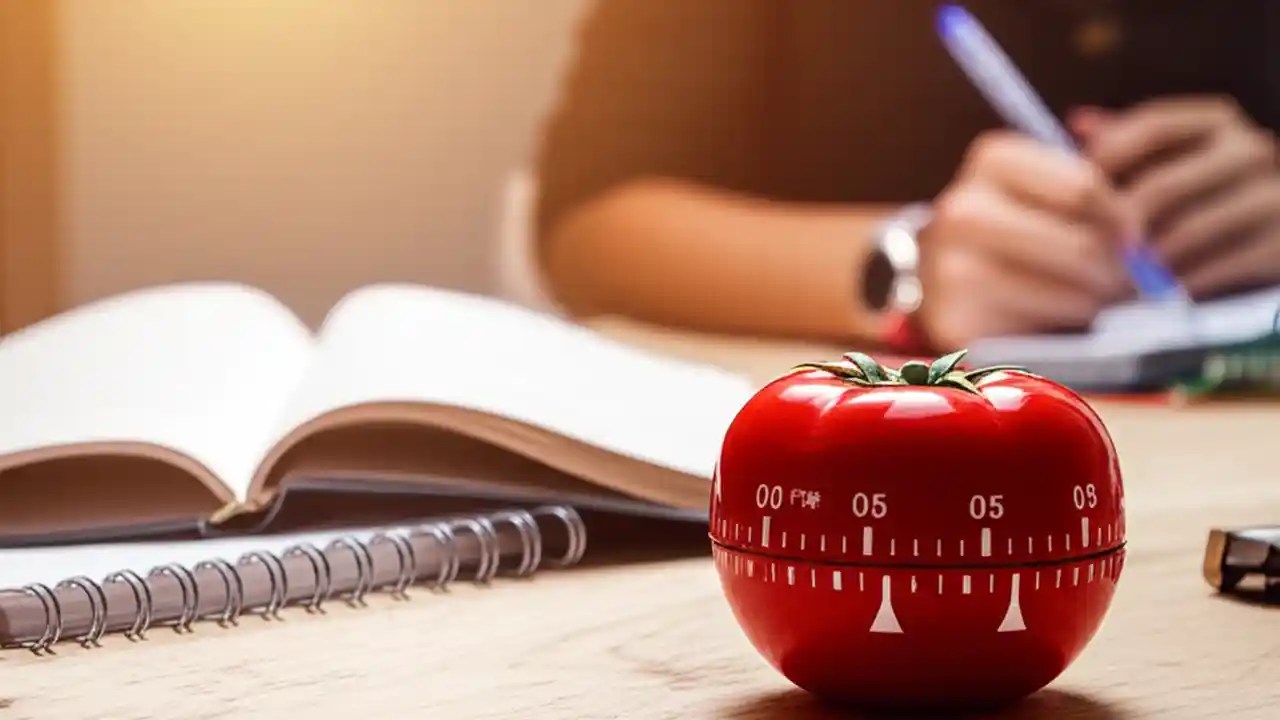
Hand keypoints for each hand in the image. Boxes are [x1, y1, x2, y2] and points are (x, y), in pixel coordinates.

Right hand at [917, 131, 1133, 349]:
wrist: (939, 273)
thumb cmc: (1014, 228)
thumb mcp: (1046, 189)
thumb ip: (1096, 196)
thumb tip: (1142, 249)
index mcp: (993, 161)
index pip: (1086, 188)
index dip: (1123, 219)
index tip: (1133, 238)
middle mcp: (961, 210)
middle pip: (1082, 248)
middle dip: (1119, 273)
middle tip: (1129, 285)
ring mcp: (950, 270)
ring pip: (1071, 298)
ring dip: (1099, 308)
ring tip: (1097, 305)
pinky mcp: (955, 324)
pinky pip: (1043, 337)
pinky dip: (1064, 338)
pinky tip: (1060, 326)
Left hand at [1073, 97, 1279, 297]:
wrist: (1265, 239)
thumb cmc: (1196, 197)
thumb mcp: (1165, 162)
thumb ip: (1123, 142)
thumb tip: (1078, 122)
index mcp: (1215, 122)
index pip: (1152, 127)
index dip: (1106, 161)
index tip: (1073, 196)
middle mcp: (1249, 148)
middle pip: (1163, 184)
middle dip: (1118, 225)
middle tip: (1088, 252)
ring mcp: (1273, 193)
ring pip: (1190, 229)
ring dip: (1146, 260)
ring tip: (1116, 278)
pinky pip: (1220, 265)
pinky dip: (1181, 283)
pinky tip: (1158, 293)